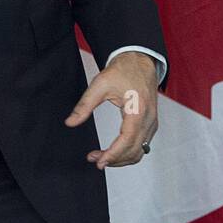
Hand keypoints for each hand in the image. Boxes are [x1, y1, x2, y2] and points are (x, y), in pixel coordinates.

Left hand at [65, 51, 158, 168]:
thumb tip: (70, 122)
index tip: (99, 162)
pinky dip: (129, 152)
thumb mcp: (99, 85)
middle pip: (134, 150)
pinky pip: (143, 145)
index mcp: (138, 109)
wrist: (139, 60)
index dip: (113, 154)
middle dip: (114, 159)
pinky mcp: (151, 123)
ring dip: (121, 159)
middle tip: (94, 158)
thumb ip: (84, 105)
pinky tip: (114, 151)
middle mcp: (149, 118)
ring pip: (140, 151)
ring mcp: (152, 122)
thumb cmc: (122, 70)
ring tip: (102, 157)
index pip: (127, 139)